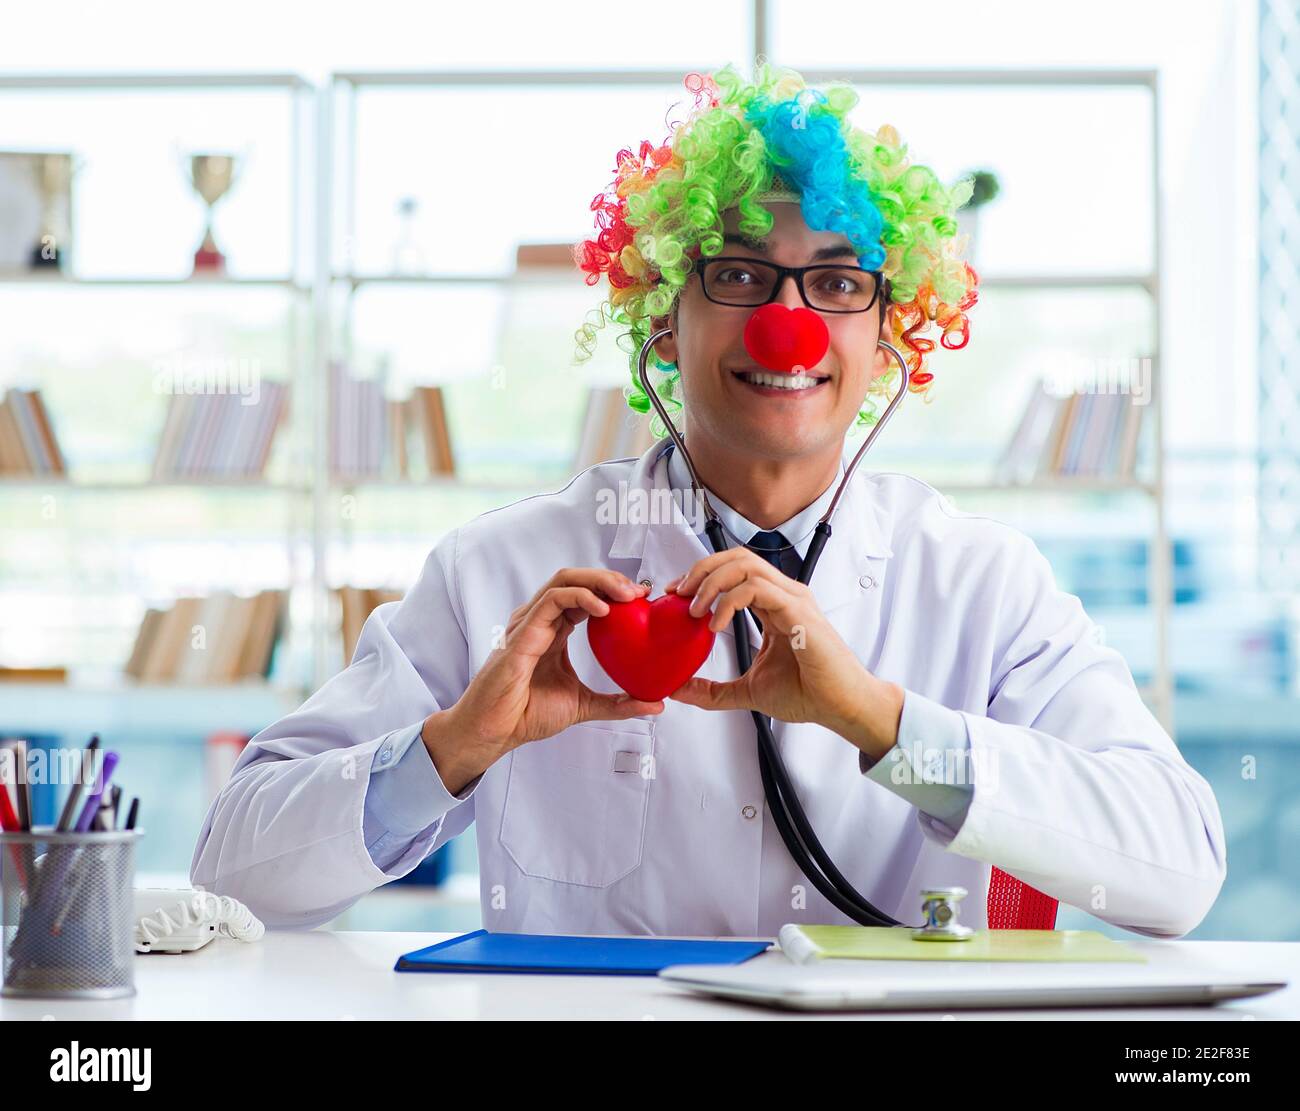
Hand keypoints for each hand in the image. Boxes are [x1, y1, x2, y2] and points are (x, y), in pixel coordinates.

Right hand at [423, 568, 664, 792]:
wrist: (495, 732)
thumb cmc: (527, 715)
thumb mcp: (583, 706)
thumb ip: (618, 703)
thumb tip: (655, 704)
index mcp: (554, 631)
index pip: (585, 595)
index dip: (614, 591)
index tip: (642, 600)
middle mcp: (540, 620)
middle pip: (576, 580)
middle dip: (610, 579)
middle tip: (639, 593)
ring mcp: (529, 623)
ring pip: (564, 581)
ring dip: (599, 581)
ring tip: (626, 595)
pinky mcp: (522, 634)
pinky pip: (552, 601)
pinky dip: (580, 597)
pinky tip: (603, 609)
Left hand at [665, 549, 903, 758]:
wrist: (841, 707)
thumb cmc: (809, 693)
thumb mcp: (748, 690)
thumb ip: (713, 690)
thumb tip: (680, 690)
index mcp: (774, 605)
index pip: (734, 571)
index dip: (702, 576)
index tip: (677, 595)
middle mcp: (784, 595)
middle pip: (737, 557)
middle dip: (701, 569)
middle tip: (678, 593)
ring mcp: (793, 599)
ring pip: (745, 564)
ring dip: (712, 581)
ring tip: (695, 609)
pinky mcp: (797, 611)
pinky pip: (756, 588)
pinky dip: (729, 601)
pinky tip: (716, 624)